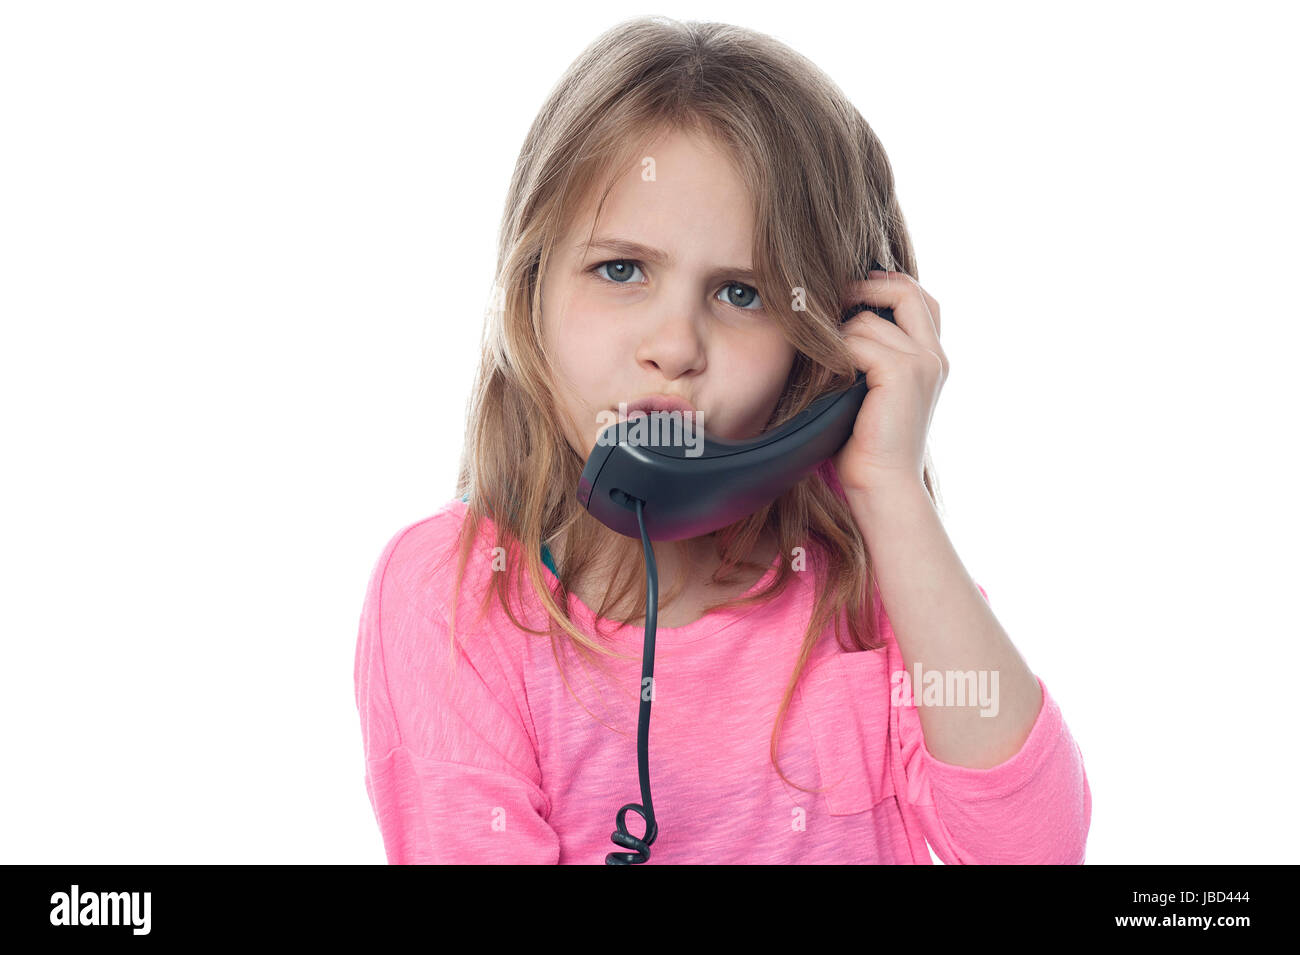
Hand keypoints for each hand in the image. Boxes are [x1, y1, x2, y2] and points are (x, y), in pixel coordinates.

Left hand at [831, 269, 947, 496]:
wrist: (883, 486)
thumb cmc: (868, 447)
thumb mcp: (872, 393)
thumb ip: (869, 357)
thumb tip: (834, 323)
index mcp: (932, 360)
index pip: (919, 298)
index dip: (885, 284)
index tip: (849, 291)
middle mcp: (934, 357)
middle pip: (905, 290)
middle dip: (864, 287)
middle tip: (830, 299)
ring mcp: (922, 363)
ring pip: (868, 320)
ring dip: (836, 335)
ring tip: (818, 358)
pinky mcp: (902, 373)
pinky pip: (858, 342)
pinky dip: (834, 355)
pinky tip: (824, 378)